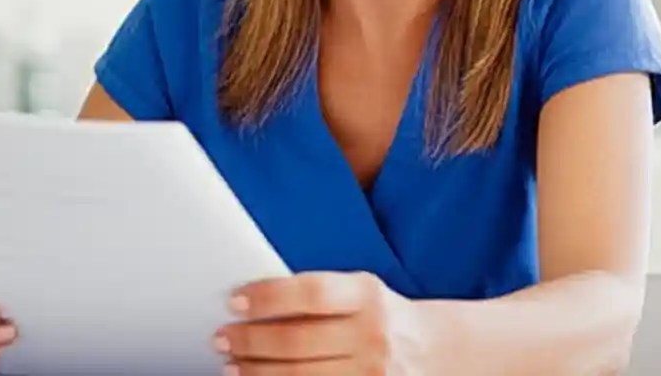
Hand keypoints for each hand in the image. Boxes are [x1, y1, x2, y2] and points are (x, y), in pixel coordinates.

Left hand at [215, 272, 430, 374]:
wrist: (438, 351)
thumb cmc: (384, 316)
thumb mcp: (361, 293)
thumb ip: (319, 296)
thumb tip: (253, 301)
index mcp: (367, 296)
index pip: (311, 293)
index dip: (268, 296)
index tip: (234, 301)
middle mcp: (372, 335)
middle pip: (298, 340)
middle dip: (250, 341)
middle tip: (221, 338)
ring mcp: (373, 374)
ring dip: (258, 372)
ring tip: (231, 366)